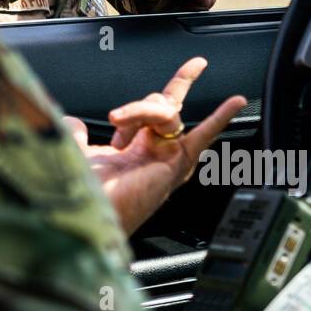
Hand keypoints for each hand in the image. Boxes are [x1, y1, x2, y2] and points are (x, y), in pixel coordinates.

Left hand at [61, 57, 247, 234]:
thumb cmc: (82, 191)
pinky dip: (221, 117)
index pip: (152, 110)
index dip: (142, 104)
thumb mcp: (77, 151)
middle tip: (116, 119)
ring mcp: (168, 158)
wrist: (87, 211)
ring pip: (168, 114)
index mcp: (136, 150)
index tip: (143, 100)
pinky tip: (236, 101)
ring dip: (142, 111)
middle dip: (137, 107)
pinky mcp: (176, 163)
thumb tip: (73, 121)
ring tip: (120, 128)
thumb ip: (77, 132)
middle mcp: (155, 153)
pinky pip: (203, 135)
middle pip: (159, 106)